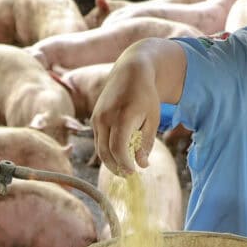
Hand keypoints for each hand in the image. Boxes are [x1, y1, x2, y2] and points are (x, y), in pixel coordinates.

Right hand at [91, 38, 188, 175]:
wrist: (130, 72)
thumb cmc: (146, 96)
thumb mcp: (152, 119)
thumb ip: (146, 143)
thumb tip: (142, 165)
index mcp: (123, 117)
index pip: (118, 149)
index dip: (124, 164)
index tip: (133, 171)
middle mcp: (106, 118)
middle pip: (106, 152)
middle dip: (116, 166)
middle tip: (128, 174)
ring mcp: (97, 117)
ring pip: (99, 148)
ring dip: (110, 161)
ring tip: (123, 167)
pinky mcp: (94, 118)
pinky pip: (98, 140)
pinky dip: (106, 150)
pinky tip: (118, 153)